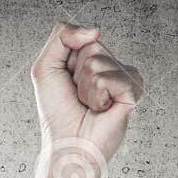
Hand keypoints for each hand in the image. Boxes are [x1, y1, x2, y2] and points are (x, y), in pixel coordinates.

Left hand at [30, 21, 142, 177]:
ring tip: (88, 106)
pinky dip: (98, 95)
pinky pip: (112, 77)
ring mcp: (124, 78)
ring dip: (85, 87)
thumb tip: (95, 31)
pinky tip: (101, 109)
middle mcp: (111, 66)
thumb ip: (61, 36)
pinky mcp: (133, 92)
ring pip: (99, 62)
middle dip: (76, 74)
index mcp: (92, 60)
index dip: (65, 61)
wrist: (66, 145)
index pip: (82, 38)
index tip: (65, 84)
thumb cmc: (56, 113)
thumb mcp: (45, 68)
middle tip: (78, 97)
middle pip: (91, 47)